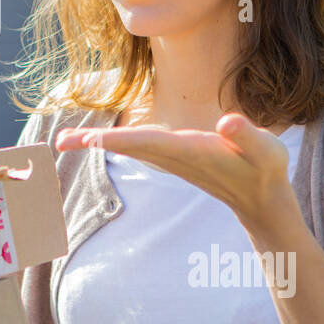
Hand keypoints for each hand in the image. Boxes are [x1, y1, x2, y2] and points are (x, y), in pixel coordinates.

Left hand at [55, 114, 302, 243]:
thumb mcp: (265, 150)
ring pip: (128, 147)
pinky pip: (135, 148)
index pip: (148, 142)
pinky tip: (98, 139)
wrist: (262, 199)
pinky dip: (113, 143)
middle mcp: (174, 156)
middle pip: (127, 146)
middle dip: (94, 143)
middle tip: (58, 141)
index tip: (92, 139)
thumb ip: (247, 136)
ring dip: (97, 143)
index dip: (119, 139)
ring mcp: (171, 159)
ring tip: (65, 139)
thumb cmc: (265, 169)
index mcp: (191, 151)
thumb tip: (228, 124)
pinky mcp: (173, 157)